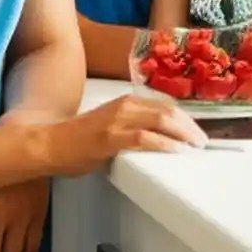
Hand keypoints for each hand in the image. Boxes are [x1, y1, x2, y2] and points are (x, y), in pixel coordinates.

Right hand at [45, 94, 207, 176]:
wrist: (49, 144)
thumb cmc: (77, 140)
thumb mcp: (110, 124)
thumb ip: (131, 126)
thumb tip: (157, 137)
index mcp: (127, 101)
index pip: (165, 105)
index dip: (185, 118)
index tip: (197, 130)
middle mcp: (125, 105)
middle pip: (169, 111)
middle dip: (190, 126)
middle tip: (202, 141)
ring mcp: (118, 120)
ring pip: (161, 120)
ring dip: (183, 134)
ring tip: (195, 146)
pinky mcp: (111, 137)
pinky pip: (145, 138)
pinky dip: (165, 143)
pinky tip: (176, 150)